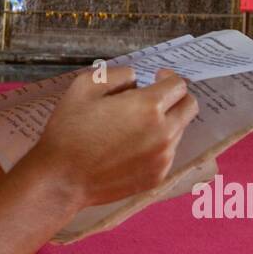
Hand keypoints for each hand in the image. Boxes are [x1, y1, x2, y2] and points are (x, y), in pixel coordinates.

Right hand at [33, 66, 198, 208]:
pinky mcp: (157, 176)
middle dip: (177, 97)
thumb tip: (136, 80)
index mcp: (148, 107)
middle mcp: (163, 133)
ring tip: (136, 124)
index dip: (168, 76)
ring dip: (166, 121)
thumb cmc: (70, 130)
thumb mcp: (84, 86)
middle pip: (190, 106)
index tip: (157, 77)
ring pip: (179, 130)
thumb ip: (117, 74)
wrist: (63, 178)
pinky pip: (168, 153)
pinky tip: (131, 146)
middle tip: (157, 96)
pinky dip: (157, 144)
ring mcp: (163, 158)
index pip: (178, 85)